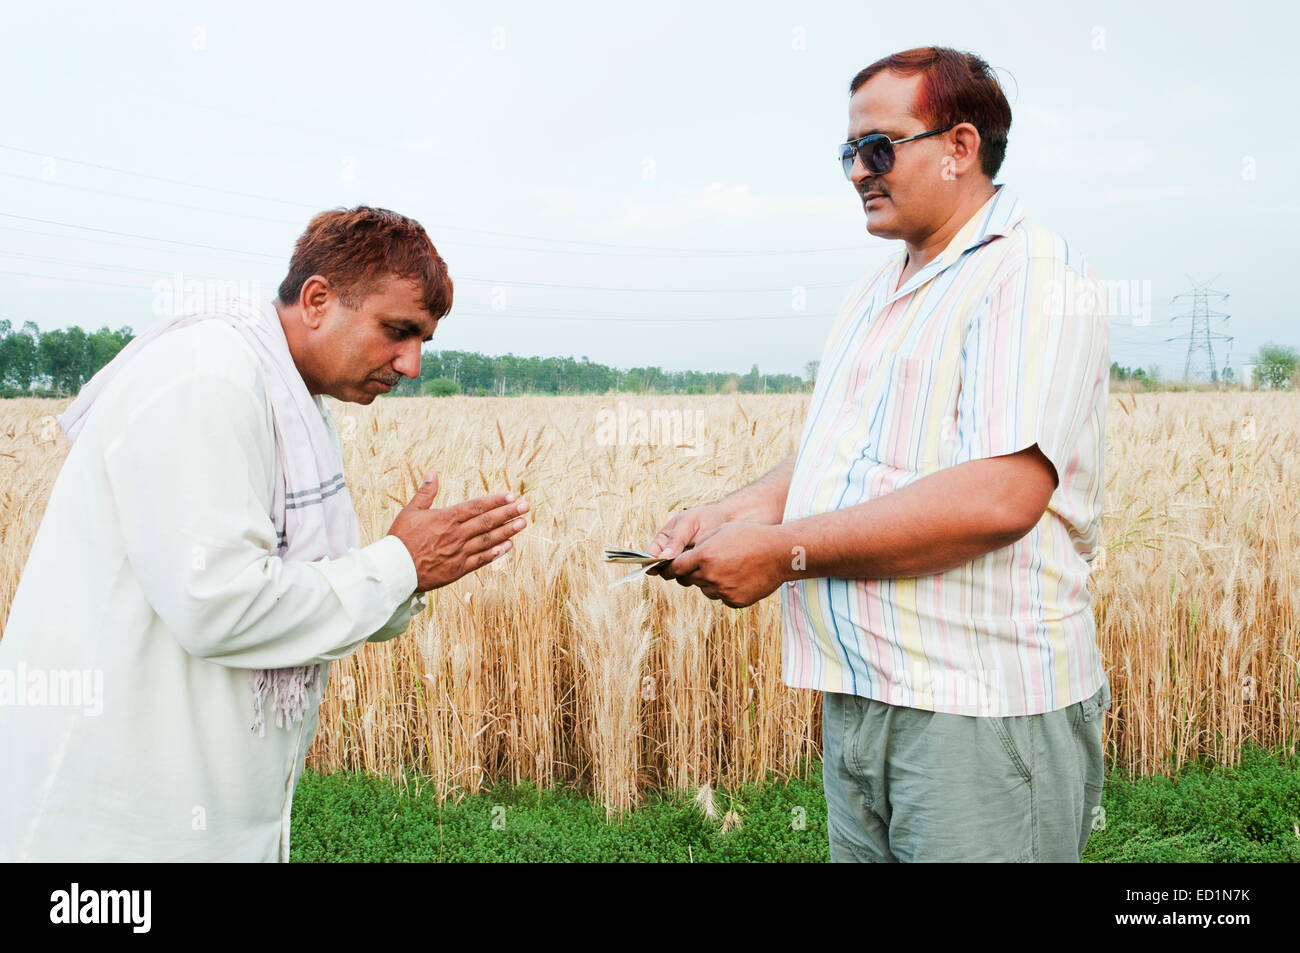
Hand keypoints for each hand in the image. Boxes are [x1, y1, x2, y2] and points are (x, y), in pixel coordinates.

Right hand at [387, 470, 528, 591]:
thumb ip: (425, 493)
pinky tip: (508, 546)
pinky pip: (481, 560)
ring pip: (488, 540)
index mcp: (445, 519)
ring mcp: (458, 553)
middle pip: (487, 521)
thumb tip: (433, 472)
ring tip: (523, 523)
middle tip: (526, 506)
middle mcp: (456, 535)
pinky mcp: (458, 569)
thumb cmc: (400, 540)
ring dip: (507, 531)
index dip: (495, 501)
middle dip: (508, 513)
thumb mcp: (410, 511)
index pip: (476, 507)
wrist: (394, 571)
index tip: (510, 496)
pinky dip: (495, 553)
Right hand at [643, 503, 728, 576]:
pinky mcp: (696, 570)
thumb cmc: (705, 518)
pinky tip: (706, 563)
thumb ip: (675, 540)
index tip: (654, 568)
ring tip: (698, 558)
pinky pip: (691, 577)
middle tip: (683, 560)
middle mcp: (671, 554)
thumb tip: (662, 558)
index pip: (649, 555)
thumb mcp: (687, 524)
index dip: (649, 563)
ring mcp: (684, 563)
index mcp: (663, 540)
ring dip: (685, 571)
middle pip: (662, 569)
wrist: (728, 522)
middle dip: (670, 568)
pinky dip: (696, 573)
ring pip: (676, 575)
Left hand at [655, 522, 788, 607]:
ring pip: (705, 589)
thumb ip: (699, 544)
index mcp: (704, 556)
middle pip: (689, 579)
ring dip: (710, 581)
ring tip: (729, 567)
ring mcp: (723, 591)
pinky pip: (722, 597)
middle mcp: (710, 576)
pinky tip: (739, 577)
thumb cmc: (750, 536)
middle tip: (706, 563)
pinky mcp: (735, 601)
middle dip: (693, 572)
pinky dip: (726, 590)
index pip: (675, 568)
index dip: (668, 568)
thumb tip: (683, 557)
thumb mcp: (720, 531)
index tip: (666, 569)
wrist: (779, 553)